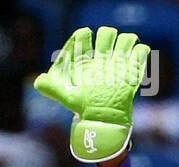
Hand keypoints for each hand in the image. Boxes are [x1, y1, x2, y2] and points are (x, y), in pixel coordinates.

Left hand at [34, 26, 149, 163]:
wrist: (103, 122)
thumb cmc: (84, 109)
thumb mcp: (68, 97)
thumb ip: (53, 88)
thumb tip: (38, 82)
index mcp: (85, 61)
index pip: (83, 37)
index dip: (82, 36)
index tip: (82, 41)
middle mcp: (102, 59)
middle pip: (107, 33)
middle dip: (107, 36)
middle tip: (103, 52)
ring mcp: (118, 63)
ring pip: (126, 38)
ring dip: (125, 42)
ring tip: (119, 59)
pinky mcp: (133, 70)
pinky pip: (140, 51)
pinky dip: (138, 53)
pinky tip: (130, 65)